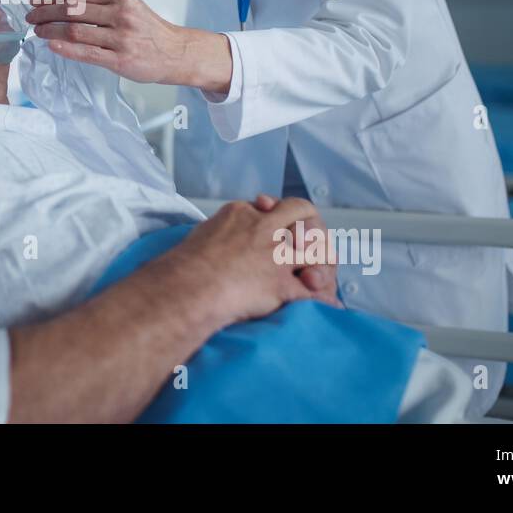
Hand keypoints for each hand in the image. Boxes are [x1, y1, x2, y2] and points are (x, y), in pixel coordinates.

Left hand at [25, 0, 231, 93]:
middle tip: (30, 16)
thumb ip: (101, 3)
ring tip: (38, 31)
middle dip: (45, 12)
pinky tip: (51, 46)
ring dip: (50, 30)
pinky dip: (65, 49)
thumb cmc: (149, 30)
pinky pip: (86, 53)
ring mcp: (121, 38)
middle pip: (72, 10)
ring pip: (74, 31)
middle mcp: (121, 14)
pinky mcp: (120, 60)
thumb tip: (63, 2)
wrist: (177, 52)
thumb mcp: (129, 6)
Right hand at [169, 197, 340, 329]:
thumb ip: (221, 230)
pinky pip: (312, 293)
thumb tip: (222, 237)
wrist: (186, 287)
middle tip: (309, 243)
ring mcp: (276, 256)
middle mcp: (264, 228)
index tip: (278, 223)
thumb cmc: (182, 265)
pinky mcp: (281, 284)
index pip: (272, 206)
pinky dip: (323, 301)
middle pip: (302, 213)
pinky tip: (330, 307)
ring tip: (319, 275)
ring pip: (316, 250)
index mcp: (242, 212)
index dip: (278, 216)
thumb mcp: (202, 232)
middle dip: (311, 227)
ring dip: (321, 263)